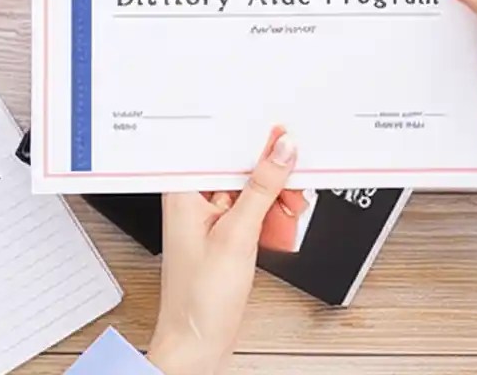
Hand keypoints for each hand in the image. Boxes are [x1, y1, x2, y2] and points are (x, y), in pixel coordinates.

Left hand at [147, 127, 301, 374]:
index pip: (217, 144)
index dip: (249, 136)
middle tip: (295, 174)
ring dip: (274, 193)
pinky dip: (271, 211)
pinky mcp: (224, 232)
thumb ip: (263, 188)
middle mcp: (193, 199)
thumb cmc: (198, 299)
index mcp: (182, 190)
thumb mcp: (237, 235)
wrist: (197, 344)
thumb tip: (282, 151)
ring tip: (292, 204)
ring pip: (249, 186)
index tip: (280, 132)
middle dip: (269, 170)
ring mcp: (209, 217)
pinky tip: (283, 220)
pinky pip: (252, 207)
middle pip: (236, 164)